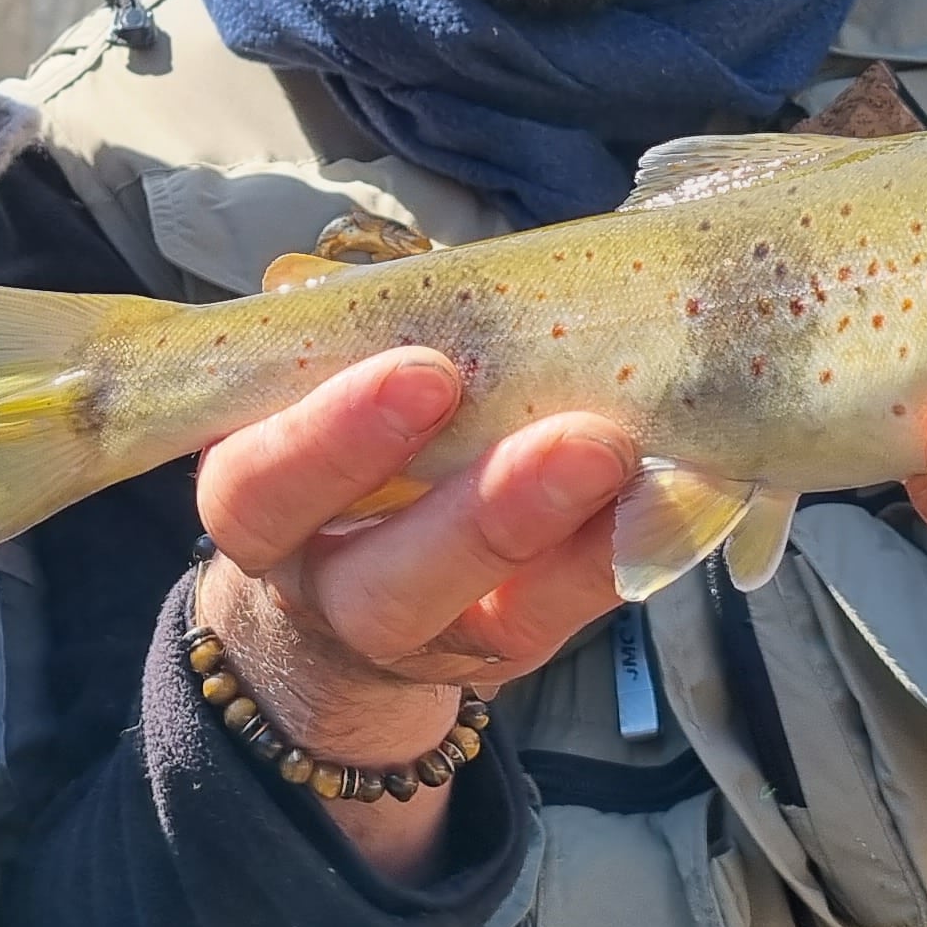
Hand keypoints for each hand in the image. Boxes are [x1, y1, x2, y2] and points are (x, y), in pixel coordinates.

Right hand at [194, 347, 635, 876]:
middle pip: (380, 583)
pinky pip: (556, 617)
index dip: (332, 438)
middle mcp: (324, 585)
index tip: (424, 373)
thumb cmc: (343, 430)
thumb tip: (419, 278)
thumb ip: (361, 337)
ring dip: (563, 537)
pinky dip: (614, 554)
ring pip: (475, 612)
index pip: (261, 486)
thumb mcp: (322, 380)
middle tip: (578, 440)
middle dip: (480, 512)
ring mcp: (414, 634)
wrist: (343, 576)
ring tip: (628, 462)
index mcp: (257, 499)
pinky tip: (670, 496)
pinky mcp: (497, 648)